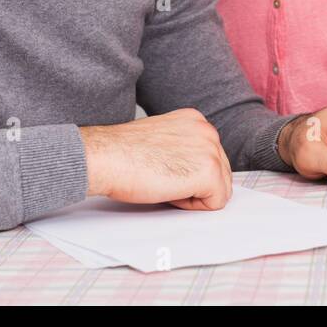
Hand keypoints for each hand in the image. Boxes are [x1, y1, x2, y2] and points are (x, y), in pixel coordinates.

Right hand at [79, 109, 231, 209]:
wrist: (106, 157)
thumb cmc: (122, 153)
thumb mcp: (161, 140)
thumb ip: (182, 148)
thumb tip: (191, 169)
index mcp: (195, 120)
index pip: (210, 157)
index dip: (187, 173)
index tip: (164, 170)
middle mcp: (208, 130)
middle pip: (220, 173)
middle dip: (195, 185)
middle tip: (163, 180)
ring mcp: (211, 150)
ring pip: (220, 189)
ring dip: (194, 195)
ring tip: (164, 184)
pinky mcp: (209, 172)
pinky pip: (216, 203)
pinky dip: (192, 206)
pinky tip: (169, 192)